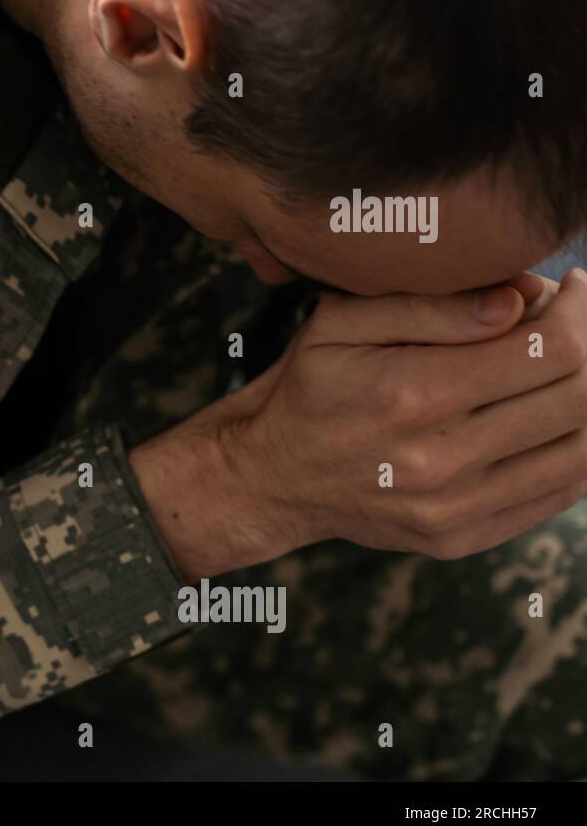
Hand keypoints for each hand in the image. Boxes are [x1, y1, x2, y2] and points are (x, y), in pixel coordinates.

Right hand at [131, 269, 586, 580]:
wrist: (270, 478)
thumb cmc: (308, 389)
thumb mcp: (339, 324)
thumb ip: (427, 305)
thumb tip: (516, 301)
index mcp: (411, 394)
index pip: (547, 350)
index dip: (578, 310)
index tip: (569, 287)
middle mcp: (438, 459)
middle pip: (576, 398)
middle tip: (573, 320)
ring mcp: (453, 509)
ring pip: (580, 453)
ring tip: (569, 368)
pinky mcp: (460, 538)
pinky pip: (555, 497)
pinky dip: (576, 452)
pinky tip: (554, 418)